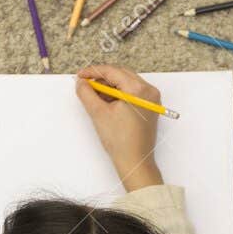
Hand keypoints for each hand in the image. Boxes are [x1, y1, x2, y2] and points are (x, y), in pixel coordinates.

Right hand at [75, 65, 163, 191]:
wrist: (135, 162)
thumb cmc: (121, 142)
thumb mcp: (98, 114)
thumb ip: (86, 94)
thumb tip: (81, 83)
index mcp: (139, 90)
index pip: (113, 71)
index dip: (93, 71)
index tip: (81, 76)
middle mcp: (149, 91)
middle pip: (121, 74)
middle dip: (101, 78)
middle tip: (85, 84)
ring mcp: (151, 99)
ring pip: (126, 83)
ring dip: (109, 86)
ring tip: (94, 96)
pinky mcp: (149, 107)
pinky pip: (132, 93)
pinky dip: (118, 94)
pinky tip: (106, 102)